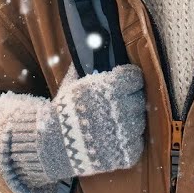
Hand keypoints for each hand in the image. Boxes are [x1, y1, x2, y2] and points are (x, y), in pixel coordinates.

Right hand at [28, 64, 146, 182]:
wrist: (53, 145)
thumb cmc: (63, 111)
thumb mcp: (74, 83)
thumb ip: (88, 64)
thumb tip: (92, 39)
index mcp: (109, 89)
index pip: (135, 77)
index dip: (129, 79)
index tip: (124, 83)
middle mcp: (121, 110)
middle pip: (140, 99)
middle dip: (130, 100)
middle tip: (117, 105)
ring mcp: (125, 133)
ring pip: (140, 121)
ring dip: (130, 120)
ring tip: (113, 123)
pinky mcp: (126, 153)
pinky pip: (138, 142)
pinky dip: (129, 140)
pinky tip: (115, 137)